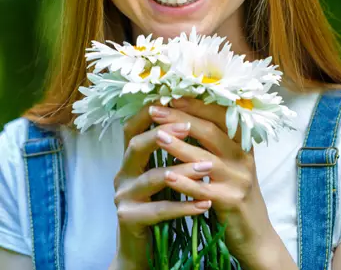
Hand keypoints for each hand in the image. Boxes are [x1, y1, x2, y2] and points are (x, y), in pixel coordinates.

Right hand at [113, 105, 212, 266]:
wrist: (140, 249)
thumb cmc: (156, 204)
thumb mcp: (159, 174)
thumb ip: (168, 151)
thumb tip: (193, 119)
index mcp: (129, 159)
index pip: (132, 127)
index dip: (149, 113)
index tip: (172, 101)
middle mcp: (122, 174)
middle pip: (135, 145)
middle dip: (163, 133)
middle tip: (189, 127)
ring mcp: (123, 197)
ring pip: (151, 178)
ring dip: (181, 170)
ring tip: (208, 166)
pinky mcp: (129, 219)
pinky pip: (159, 210)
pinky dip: (183, 206)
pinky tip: (205, 204)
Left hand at [149, 97, 276, 267]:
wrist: (255, 233)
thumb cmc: (233, 192)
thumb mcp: (229, 162)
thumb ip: (212, 141)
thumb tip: (181, 116)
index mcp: (241, 142)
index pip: (219, 115)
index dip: (195, 104)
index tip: (170, 96)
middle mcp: (243, 157)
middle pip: (210, 131)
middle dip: (180, 118)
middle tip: (155, 110)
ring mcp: (239, 179)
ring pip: (205, 158)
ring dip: (179, 146)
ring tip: (156, 135)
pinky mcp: (231, 202)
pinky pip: (204, 189)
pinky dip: (185, 182)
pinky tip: (167, 176)